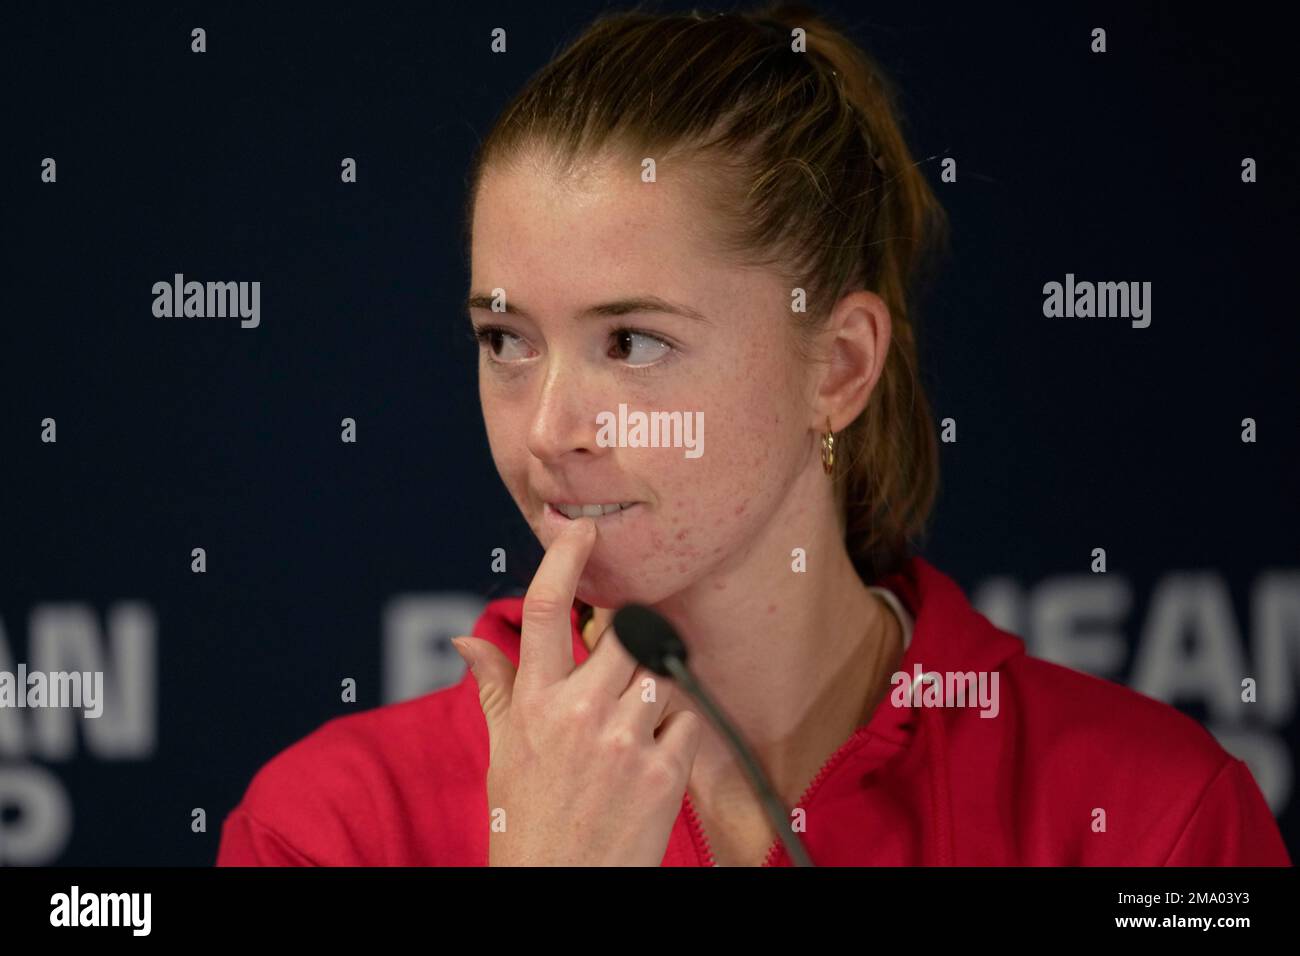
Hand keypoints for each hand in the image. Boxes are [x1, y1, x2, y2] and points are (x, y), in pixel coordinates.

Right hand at [453, 517, 702, 864]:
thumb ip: (495, 688)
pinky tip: (653, 754)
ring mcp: (625, 740)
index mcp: (534, 705)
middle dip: (630, 636)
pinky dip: (678, 727)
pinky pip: (688, 717)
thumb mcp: (502, 753)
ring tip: (633, 723)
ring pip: (659, 672)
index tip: (582, 530)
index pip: (543, 611)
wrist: (560, 890)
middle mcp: (578, 713)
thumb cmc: (528, 823)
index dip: (564, 559)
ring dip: (654, 686)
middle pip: (623, 632)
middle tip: (624, 661)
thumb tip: (468, 641)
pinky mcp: (664, 770)